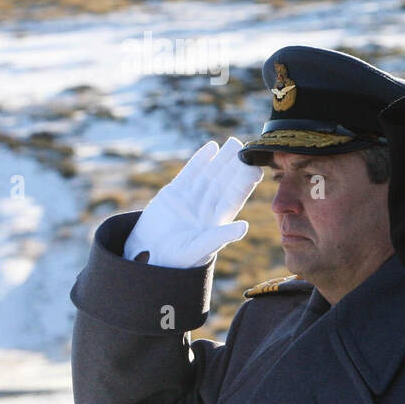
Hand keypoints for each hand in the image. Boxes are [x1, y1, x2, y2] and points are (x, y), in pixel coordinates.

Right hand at [123, 138, 261, 268]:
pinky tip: (211, 148)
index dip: (244, 182)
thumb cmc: (177, 260)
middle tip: (246, 146)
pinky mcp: (175, 194)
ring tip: (233, 143)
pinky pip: (190, 173)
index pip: (235, 196)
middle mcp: (208, 207)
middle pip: (224, 181)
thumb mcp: (198, 249)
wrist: (147, 258)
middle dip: (235, 165)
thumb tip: (245, 227)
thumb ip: (220, 237)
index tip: (256, 167)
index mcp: (218, 220)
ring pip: (210, 174)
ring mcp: (192, 198)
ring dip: (221, 159)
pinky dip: (200, 161)